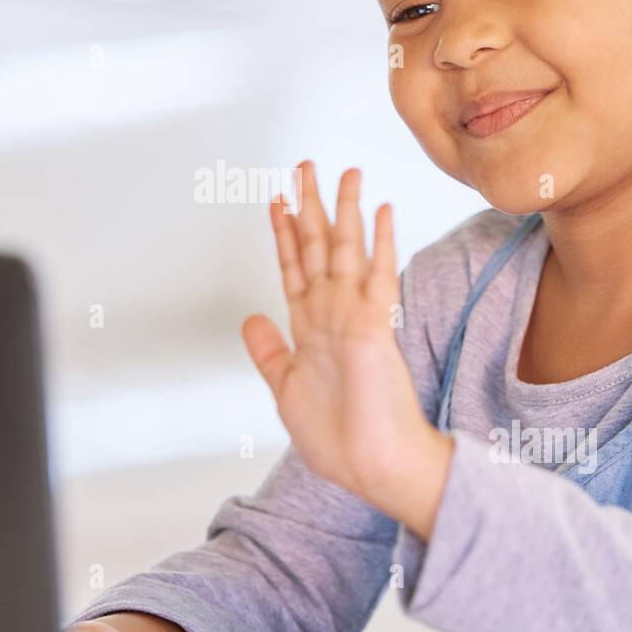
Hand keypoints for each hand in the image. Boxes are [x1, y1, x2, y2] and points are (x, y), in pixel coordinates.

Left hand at [241, 160, 452, 535]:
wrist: (373, 466)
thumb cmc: (337, 436)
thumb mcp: (285, 388)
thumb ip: (269, 351)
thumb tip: (250, 318)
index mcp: (310, 327)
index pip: (294, 267)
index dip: (283, 232)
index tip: (275, 199)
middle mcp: (332, 313)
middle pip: (317, 247)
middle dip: (309, 205)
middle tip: (304, 165)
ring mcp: (355, 317)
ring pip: (346, 250)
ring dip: (344, 210)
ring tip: (344, 172)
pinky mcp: (374, 328)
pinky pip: (376, 276)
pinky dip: (378, 243)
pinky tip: (380, 210)